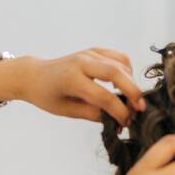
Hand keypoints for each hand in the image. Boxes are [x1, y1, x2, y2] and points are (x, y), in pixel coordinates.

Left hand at [0, 48, 145, 124]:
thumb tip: (116, 120)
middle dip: (132, 91)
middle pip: (116, 73)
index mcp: (71, 79)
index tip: (125, 123)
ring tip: (131, 99)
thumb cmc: (47, 95)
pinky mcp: (94, 50)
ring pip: (120, 63)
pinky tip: (124, 84)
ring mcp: (89, 53)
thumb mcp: (67, 111)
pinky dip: (126, 70)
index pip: (103, 96)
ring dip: (131, 81)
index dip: (119, 112)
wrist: (34, 75)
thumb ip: (93, 114)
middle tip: (140, 109)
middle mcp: (81, 62)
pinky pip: (117, 57)